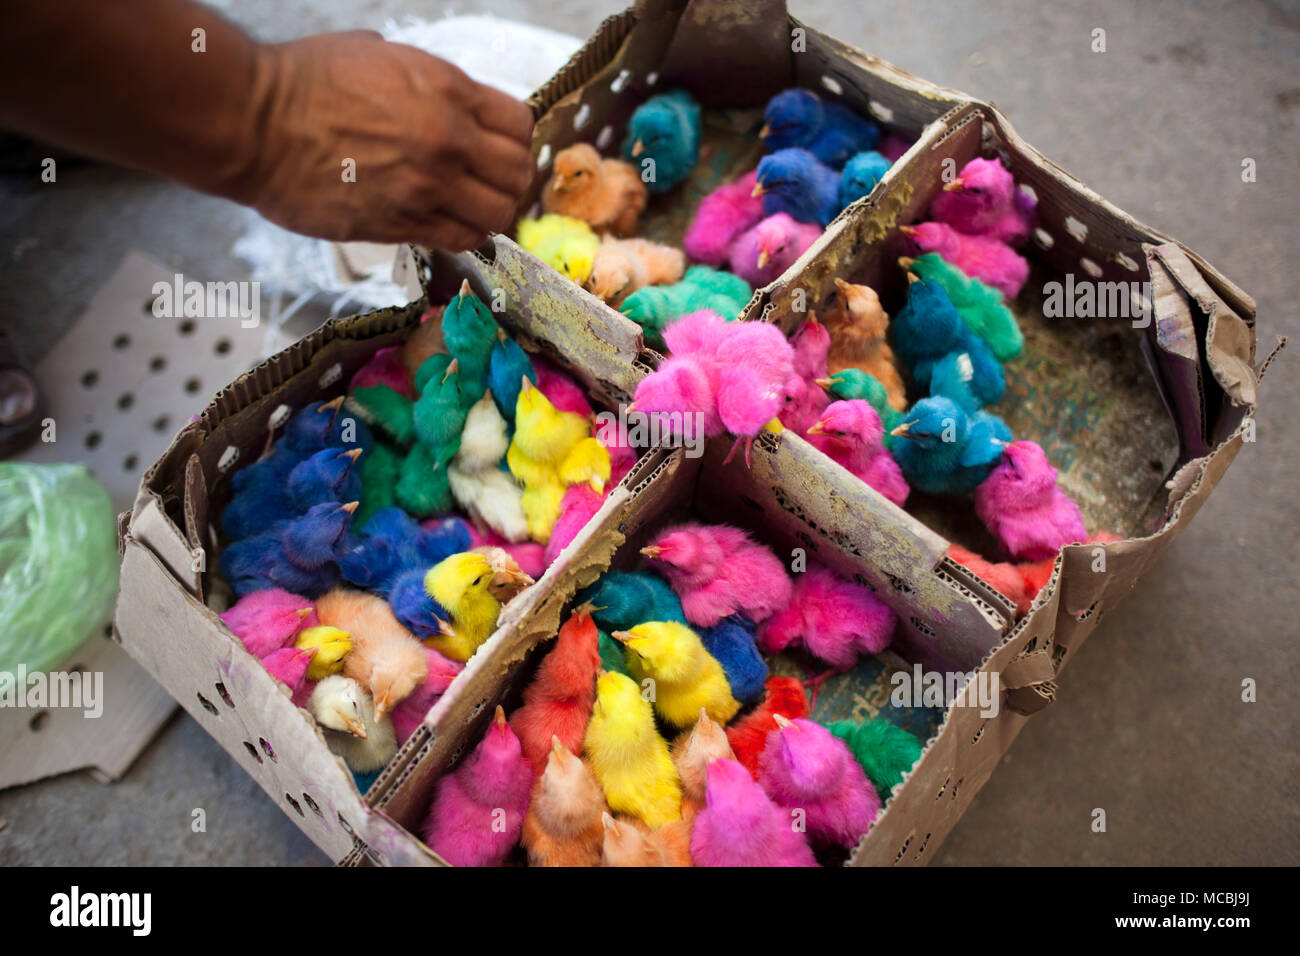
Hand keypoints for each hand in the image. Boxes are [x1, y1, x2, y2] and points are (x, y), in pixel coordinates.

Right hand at [240, 31, 534, 250]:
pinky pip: (460, 239)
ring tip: (471, 207)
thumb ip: (429, 83)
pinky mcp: (401, 224)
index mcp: (446, 89)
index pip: (519, 124)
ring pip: (496, 214)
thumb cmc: (304, 82)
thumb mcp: (381, 54)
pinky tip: (446, 222)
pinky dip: (462, 234)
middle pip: (517, 174)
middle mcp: (447, 141)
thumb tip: (450, 103)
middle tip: (490, 181)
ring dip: (490, 212)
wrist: (255, 123)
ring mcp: (426, 187)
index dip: (513, 138)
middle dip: (509, 178)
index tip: (499, 146)